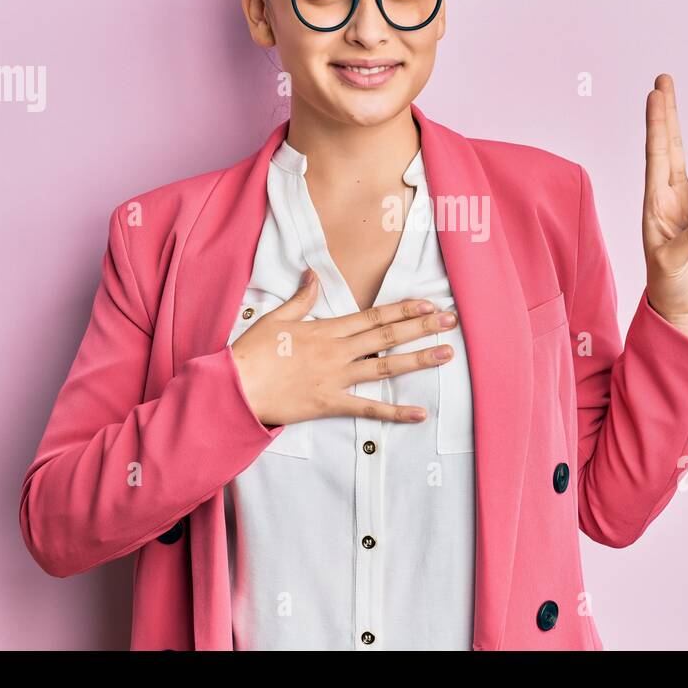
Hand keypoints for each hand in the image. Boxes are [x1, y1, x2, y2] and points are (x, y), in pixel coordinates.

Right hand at [230, 269, 457, 427]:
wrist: (236, 387)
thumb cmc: (252, 352)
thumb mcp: (277, 318)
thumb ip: (301, 298)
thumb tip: (313, 274)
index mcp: (327, 329)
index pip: (373, 316)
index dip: (403, 309)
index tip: (428, 304)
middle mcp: (338, 351)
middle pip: (387, 337)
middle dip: (422, 328)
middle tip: (451, 322)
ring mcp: (336, 378)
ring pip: (385, 368)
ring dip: (418, 360)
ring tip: (446, 354)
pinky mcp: (330, 403)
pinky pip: (368, 409)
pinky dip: (394, 412)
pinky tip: (419, 413)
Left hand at [641, 74, 687, 341]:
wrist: (687, 306)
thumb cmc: (666, 285)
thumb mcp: (669, 262)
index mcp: (654, 202)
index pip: (656, 153)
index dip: (657, 122)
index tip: (655, 93)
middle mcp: (674, 196)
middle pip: (676, 145)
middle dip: (670, 114)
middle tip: (663, 80)